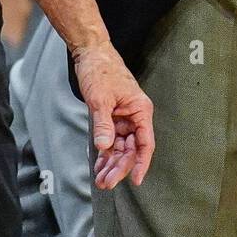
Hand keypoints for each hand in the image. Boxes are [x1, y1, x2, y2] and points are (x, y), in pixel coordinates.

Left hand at [73, 42, 154, 188]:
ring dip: (111, 164)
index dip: (142, 163)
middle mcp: (134, 117)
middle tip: (107, 183)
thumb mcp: (100, 99)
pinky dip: (105, 154)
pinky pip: (111, 141)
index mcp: (140, 110)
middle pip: (131, 149)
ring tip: (101, 180)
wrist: (91, 53)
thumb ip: (103, 124)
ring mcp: (123, 118)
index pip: (145, 143)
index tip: (136, 180)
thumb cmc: (101, 70)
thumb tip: (105, 147)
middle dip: (120, 167)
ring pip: (120, 148)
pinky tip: (99, 167)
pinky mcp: (112, 118)